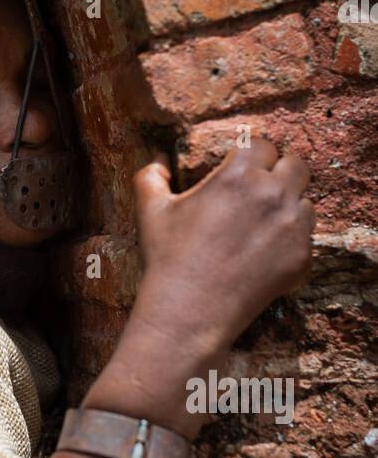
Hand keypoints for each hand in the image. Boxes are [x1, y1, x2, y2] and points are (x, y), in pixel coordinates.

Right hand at [84, 139, 313, 439]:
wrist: (190, 311)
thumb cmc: (168, 259)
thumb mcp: (150, 211)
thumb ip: (150, 177)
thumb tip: (157, 164)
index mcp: (238, 175)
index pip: (263, 146)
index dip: (253, 156)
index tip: (244, 169)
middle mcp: (273, 195)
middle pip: (296, 165)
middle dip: (280, 173)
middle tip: (261, 190)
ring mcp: (293, 227)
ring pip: (306, 201)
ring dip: (289, 206)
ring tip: (262, 224)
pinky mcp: (302, 257)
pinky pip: (307, 237)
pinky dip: (291, 241)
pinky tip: (264, 253)